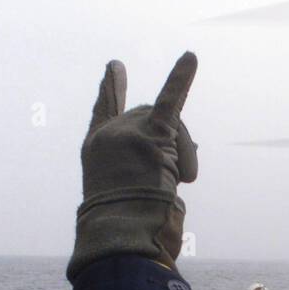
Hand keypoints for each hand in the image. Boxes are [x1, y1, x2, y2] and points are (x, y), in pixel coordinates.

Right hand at [67, 53, 198, 279]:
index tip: (114, 68)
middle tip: (179, 179)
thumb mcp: (126, 188)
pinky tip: (190, 58)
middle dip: (171, 146)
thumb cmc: (125, 224)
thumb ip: (149, 163)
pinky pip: (170, 101)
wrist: (122, 231)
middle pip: (150, 120)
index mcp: (96, 147)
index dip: (110, 92)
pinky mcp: (151, 134)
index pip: (104, 112)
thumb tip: (192, 147)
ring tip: (182, 182)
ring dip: (185, 154)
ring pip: (172, 126)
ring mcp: (127, 132)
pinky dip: (181, 78)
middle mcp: (108, 134)